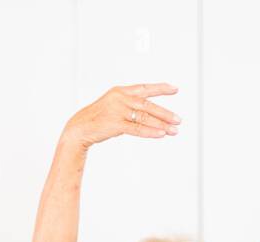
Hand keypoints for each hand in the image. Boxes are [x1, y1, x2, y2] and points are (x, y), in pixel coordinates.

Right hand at [62, 84, 180, 148]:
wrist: (80, 127)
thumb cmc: (99, 117)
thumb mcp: (114, 105)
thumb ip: (131, 106)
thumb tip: (154, 115)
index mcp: (120, 91)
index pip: (144, 88)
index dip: (160, 88)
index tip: (175, 89)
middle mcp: (120, 98)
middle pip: (147, 104)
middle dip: (165, 113)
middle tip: (178, 119)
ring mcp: (117, 111)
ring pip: (144, 117)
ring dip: (161, 124)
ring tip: (174, 130)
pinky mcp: (115, 124)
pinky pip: (137, 129)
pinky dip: (150, 131)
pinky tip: (161, 134)